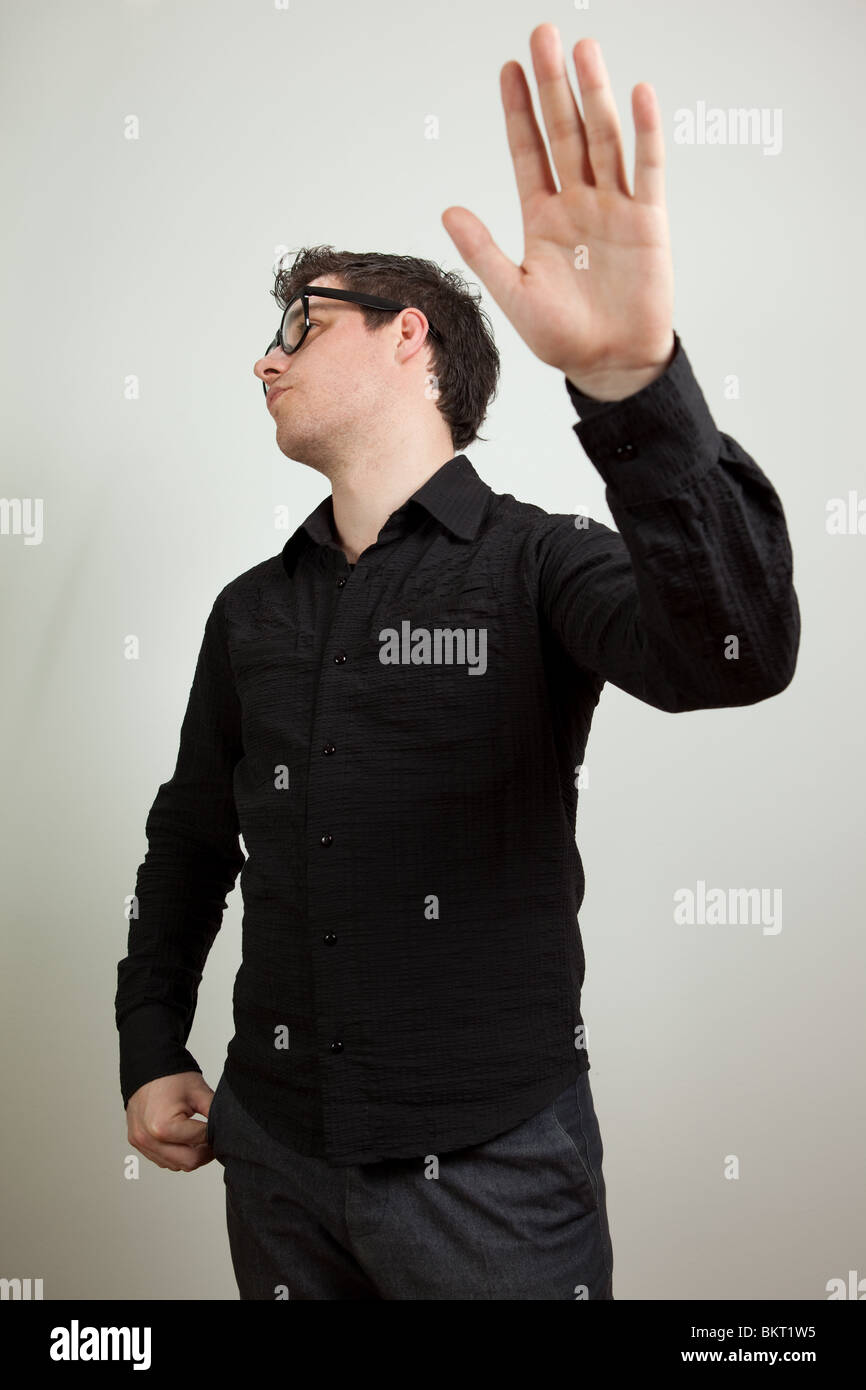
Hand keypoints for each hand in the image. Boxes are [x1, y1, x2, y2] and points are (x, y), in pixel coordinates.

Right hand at [125, 1072, 216, 1170]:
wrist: (147, 1066)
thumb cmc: (171, 1076)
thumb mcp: (199, 1092)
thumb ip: (215, 1114)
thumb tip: (230, 1132)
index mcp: (162, 1127)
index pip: (200, 1142)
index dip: (215, 1137)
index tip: (220, 1129)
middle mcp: (148, 1139)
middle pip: (189, 1162)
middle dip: (205, 1152)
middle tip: (213, 1139)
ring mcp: (140, 1143)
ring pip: (175, 1165)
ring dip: (190, 1155)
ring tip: (198, 1136)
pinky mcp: (137, 1143)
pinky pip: (162, 1160)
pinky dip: (176, 1154)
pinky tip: (183, 1138)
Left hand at [442, 25, 674, 400]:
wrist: (611, 364)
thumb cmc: (563, 337)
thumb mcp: (515, 294)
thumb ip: (483, 252)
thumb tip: (448, 212)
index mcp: (542, 217)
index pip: (528, 151)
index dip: (518, 111)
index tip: (508, 69)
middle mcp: (578, 203)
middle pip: (564, 131)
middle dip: (553, 85)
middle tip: (544, 35)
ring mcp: (614, 207)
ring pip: (603, 139)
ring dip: (594, 95)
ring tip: (583, 51)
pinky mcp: (647, 220)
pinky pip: (646, 169)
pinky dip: (644, 133)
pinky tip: (638, 94)